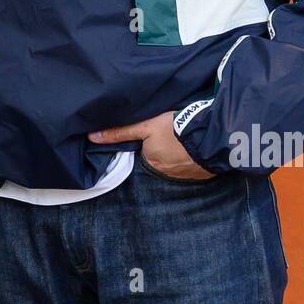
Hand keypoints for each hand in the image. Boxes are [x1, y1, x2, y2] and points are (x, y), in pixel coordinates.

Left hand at [88, 111, 216, 181]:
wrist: (210, 136)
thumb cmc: (175, 130)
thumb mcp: (145, 126)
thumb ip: (120, 133)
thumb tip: (92, 137)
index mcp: (151, 164)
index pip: (143, 156)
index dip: (146, 147)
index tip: (151, 138)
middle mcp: (166, 175)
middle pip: (159, 162)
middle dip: (162, 154)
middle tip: (168, 138)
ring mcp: (185, 177)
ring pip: (175, 166)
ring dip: (178, 157)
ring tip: (181, 142)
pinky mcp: (201, 175)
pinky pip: (191, 169)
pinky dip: (191, 161)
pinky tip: (194, 150)